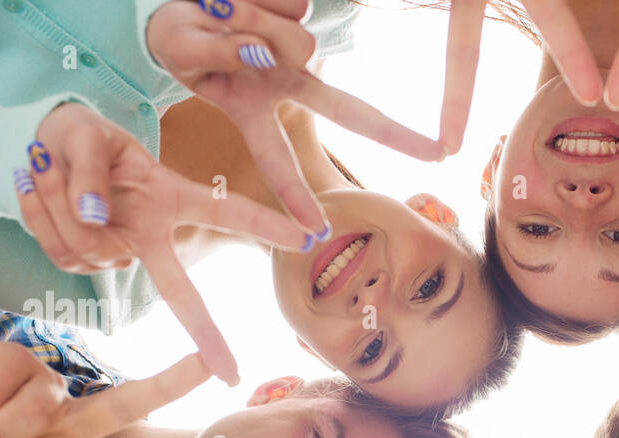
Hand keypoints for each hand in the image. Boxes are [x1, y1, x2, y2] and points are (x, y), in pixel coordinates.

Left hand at [18, 102, 312, 382]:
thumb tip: (92, 218)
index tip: (305, 238)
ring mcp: (119, 252)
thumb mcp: (82, 135)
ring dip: (53, 207)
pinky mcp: (85, 261)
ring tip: (43, 164)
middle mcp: (151, 233)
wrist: (39, 148)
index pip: (222, 211)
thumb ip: (87, 174)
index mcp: (169, 196)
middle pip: (183, 291)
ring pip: (89, 250)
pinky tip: (32, 185)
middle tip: (231, 376)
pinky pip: (58, 254)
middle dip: (207, 334)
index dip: (263, 224)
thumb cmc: (77, 137)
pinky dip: (35, 217)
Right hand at [149, 0, 483, 171]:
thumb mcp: (186, 51)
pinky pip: (290, 3)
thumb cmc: (180, 35)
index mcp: (256, 111)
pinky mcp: (300, 9)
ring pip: (297, 43)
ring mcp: (297, 51)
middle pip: (347, 110)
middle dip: (394, 134)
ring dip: (254, 22)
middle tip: (442, 154)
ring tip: (223, 12)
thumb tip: (266, 47)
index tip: (317, 233)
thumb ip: (222, 52)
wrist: (176, 0)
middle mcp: (287, 85)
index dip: (296, 196)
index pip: (278, 161)